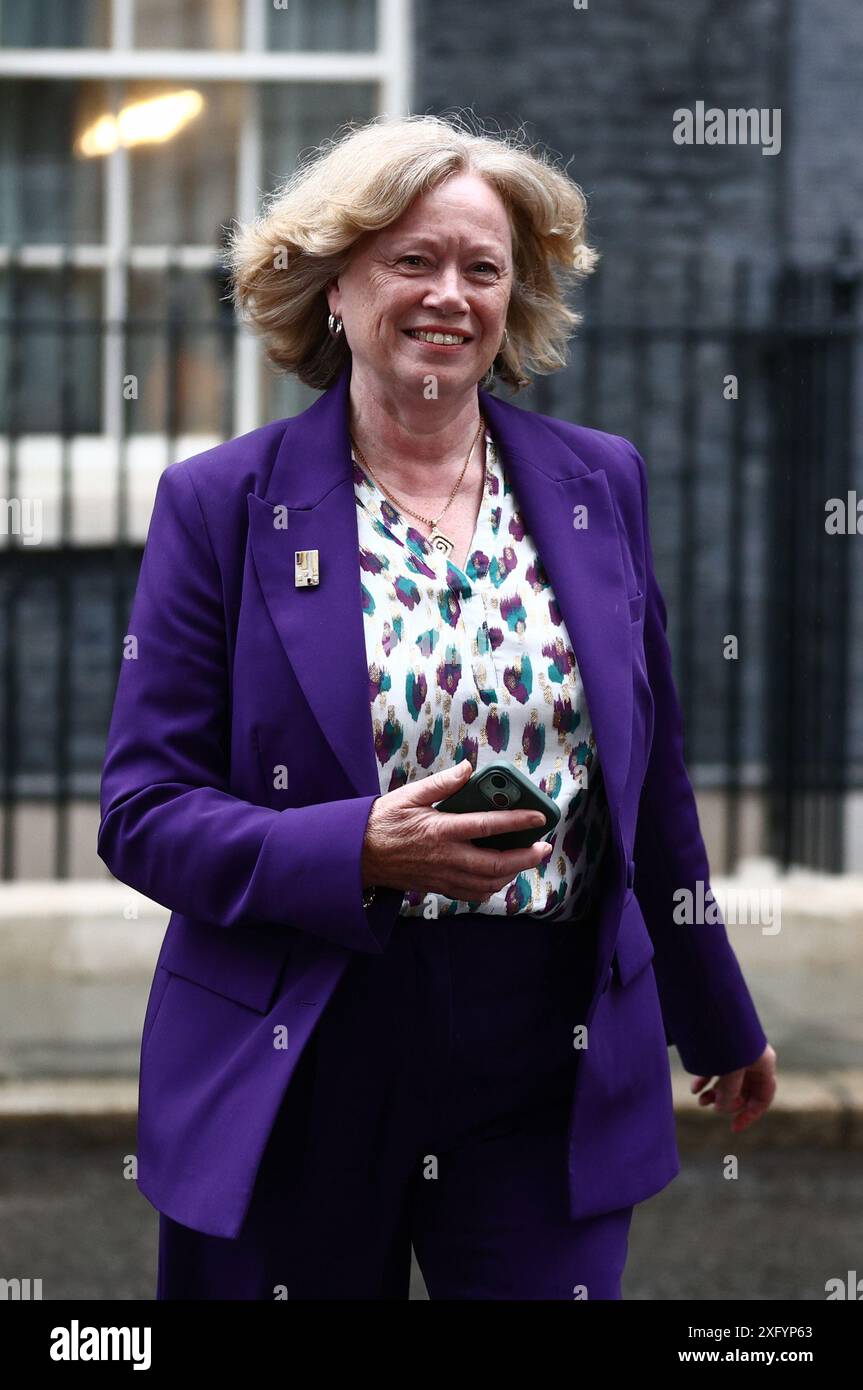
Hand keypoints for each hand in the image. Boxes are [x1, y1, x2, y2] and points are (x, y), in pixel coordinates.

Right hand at [361, 759, 553, 903]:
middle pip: (496, 864)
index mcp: (440, 830)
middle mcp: (445, 857)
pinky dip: (492, 888)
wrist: (357, 854)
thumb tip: (468, 769)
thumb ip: (442, 783)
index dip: (517, 821)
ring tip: (525, 859)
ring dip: (513, 873)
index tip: (538, 816)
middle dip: (525, 857)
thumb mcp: (409, 794)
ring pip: (488, 883)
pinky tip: (499, 876)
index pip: (487, 826)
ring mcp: (443, 876)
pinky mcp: (438, 887)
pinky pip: (472, 895)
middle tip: (543, 846)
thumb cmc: (383, 821)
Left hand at [689, 1043, 777, 1132]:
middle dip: (726, 1101)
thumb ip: (729, 1094)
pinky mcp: (723, 1047)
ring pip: (729, 1081)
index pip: (763, 1098)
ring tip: (699, 1099)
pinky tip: (696, 1087)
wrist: (711, 1005)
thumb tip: (721, 1109)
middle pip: (744, 1091)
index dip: (749, 1115)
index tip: (732, 1127)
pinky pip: (718, 1069)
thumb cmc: (726, 1038)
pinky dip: (708, 1080)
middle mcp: (753, 1059)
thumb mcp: (730, 1071)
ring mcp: (738, 1053)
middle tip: (708, 1105)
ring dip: (715, 1093)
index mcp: (764, 1064)